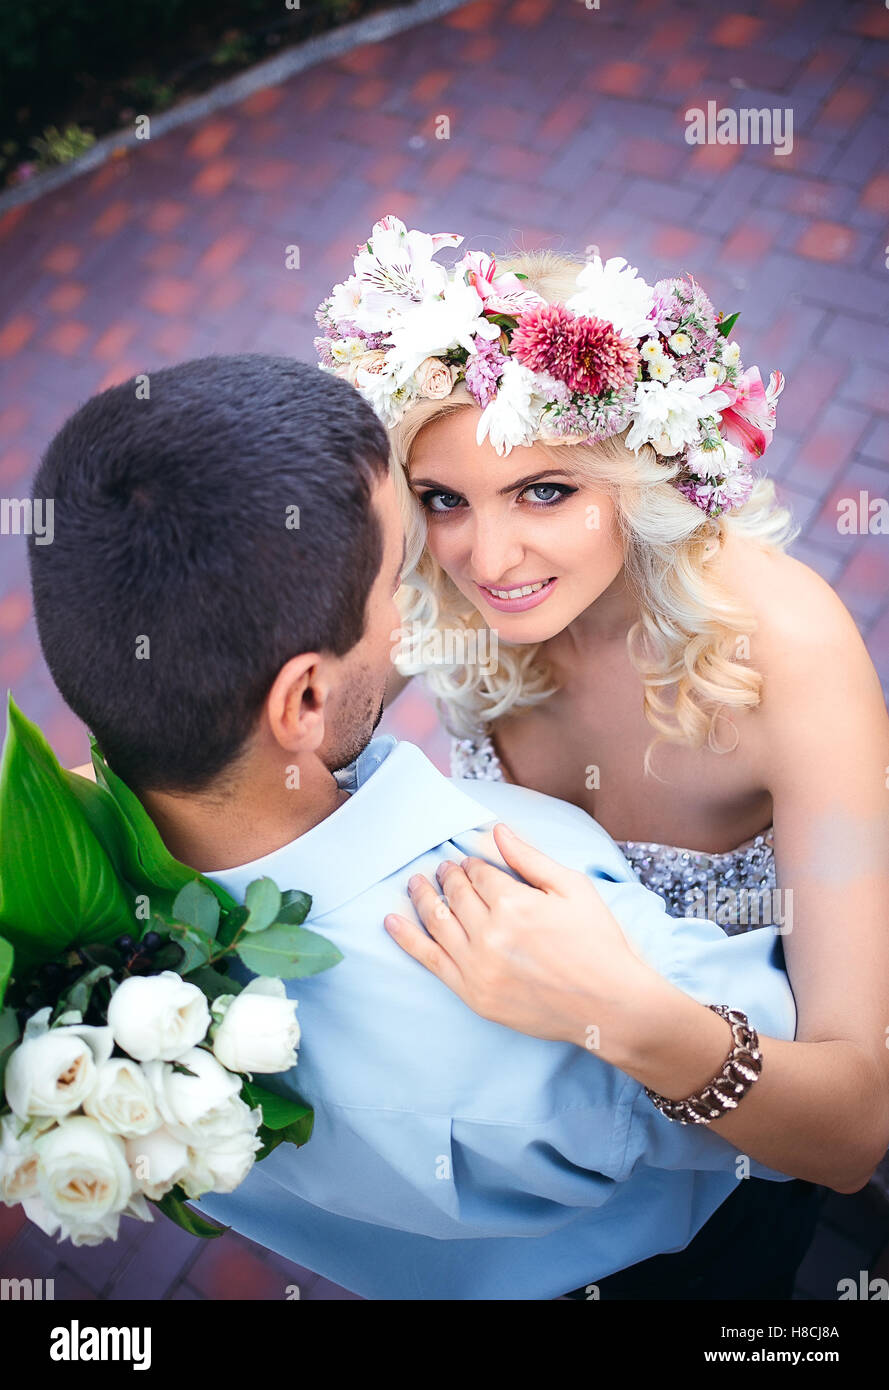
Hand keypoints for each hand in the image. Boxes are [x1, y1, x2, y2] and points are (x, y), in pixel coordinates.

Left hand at [384, 822, 653, 1049]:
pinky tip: (392, 921)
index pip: (479, 873)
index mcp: (515, 902)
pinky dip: (406, 938)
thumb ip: (530, 858)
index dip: (472, 865)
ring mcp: (478, 966)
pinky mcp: (473, 994)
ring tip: (415, 883)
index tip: (470, 863)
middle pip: (455, 894)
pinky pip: (429, 959)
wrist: (609, 1005)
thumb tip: (497, 831)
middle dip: (447, 877)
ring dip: (423, 897)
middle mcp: (490, 933)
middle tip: (441, 869)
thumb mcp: (573, 889)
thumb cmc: (598, 943)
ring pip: (438, 922)